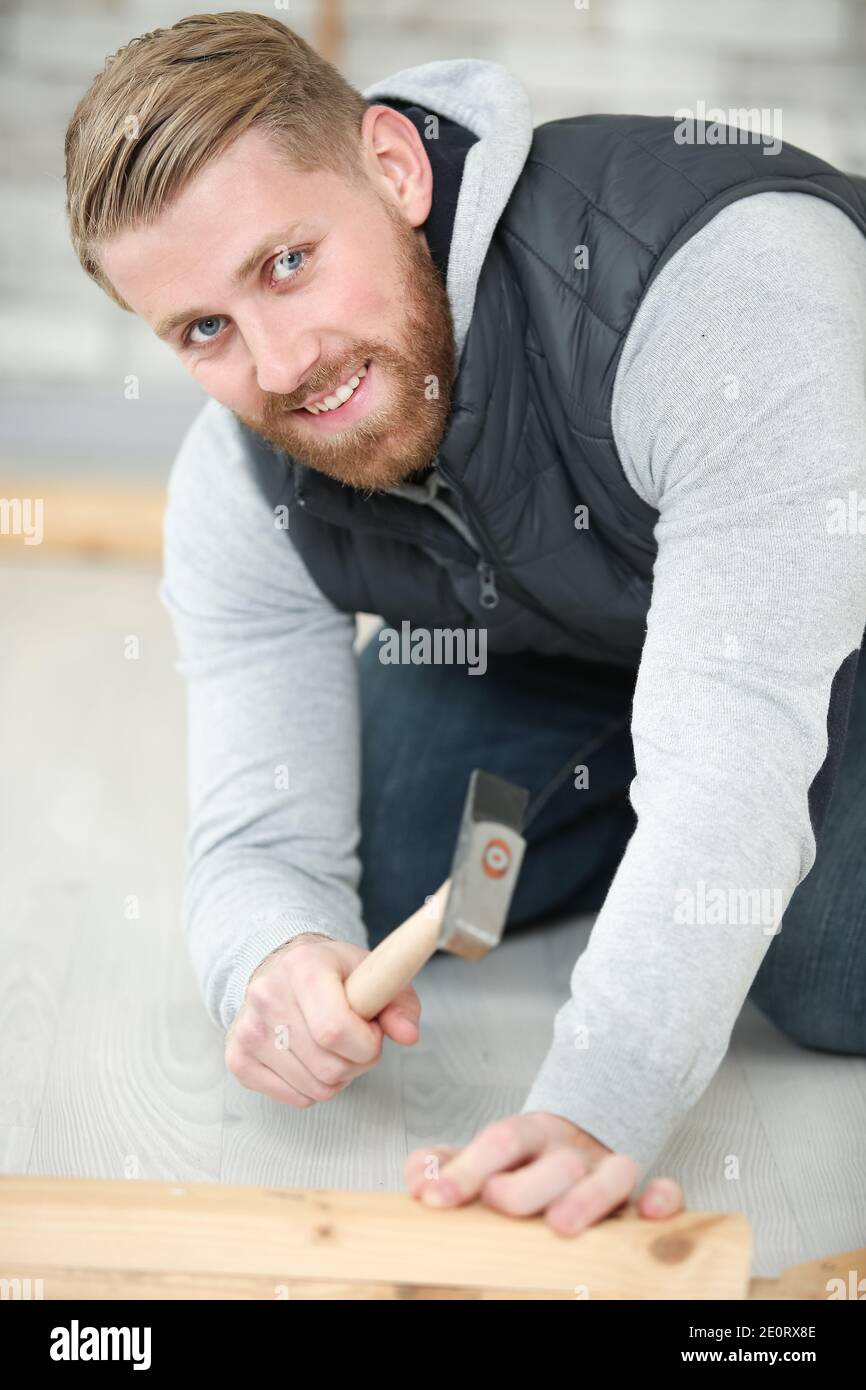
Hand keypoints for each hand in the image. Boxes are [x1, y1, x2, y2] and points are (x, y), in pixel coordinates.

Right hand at [224, 933, 420, 1105]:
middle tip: (356, 1041)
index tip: (373, 1032)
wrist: (282, 967)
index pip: (335, 1030)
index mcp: (302, 966)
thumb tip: (408, 1035)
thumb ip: (400, 1003)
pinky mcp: (237, 1058)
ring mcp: (247, 1030)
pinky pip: (294, 1099)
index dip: (367, 1044)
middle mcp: (266, 996)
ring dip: (337, 1077)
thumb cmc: (334, 973)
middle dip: (356, 1063)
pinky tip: (311, 1057)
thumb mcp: (374, 974)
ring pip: (314, 1089)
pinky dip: (312, 1087)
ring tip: (332, 1046)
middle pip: (328, 1067)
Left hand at [405, 1110, 683, 1234]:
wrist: (582, 1137)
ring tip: (560, 1226)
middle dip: (526, 1184)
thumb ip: (447, 1163)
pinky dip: (662, 1199)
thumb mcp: (483, 1156)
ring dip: (588, 1198)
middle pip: (556, 1160)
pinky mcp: (643, 1192)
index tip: (434, 1198)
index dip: (466, 1169)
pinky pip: (664, 1189)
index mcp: (528, 1135)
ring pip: (614, 1172)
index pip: (499, 1142)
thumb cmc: (524, 1161)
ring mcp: (609, 1169)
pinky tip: (648, 1212)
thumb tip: (418, 1179)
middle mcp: (571, 1149)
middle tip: (498, 1203)